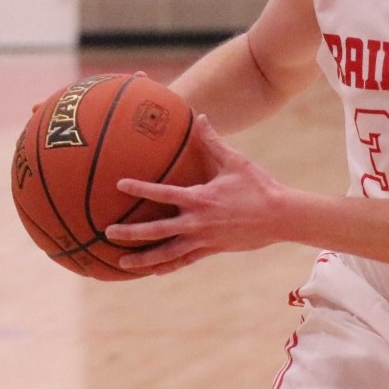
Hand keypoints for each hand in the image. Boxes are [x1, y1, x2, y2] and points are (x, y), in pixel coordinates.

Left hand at [104, 116, 281, 275]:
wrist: (281, 217)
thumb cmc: (259, 186)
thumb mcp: (236, 161)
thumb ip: (213, 141)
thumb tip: (200, 116)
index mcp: (200, 197)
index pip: (163, 193)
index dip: (140, 188)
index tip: (118, 185)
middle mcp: (198, 222)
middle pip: (157, 231)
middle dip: (130, 232)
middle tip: (107, 232)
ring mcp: (204, 239)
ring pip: (167, 253)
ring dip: (143, 259)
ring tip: (121, 263)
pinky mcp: (212, 250)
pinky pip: (184, 261)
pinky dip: (167, 266)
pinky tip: (153, 272)